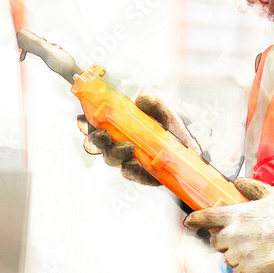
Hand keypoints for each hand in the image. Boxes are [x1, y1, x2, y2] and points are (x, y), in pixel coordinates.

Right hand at [78, 94, 201, 186]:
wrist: (191, 151)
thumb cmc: (171, 129)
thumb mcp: (164, 112)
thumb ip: (153, 103)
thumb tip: (140, 98)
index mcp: (116, 127)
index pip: (94, 125)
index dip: (85, 123)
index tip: (83, 119)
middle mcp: (117, 144)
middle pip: (96, 144)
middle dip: (96, 140)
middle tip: (104, 135)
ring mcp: (127, 160)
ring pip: (111, 159)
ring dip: (115, 154)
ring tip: (129, 147)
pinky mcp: (141, 175)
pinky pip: (132, 174)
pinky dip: (132, 171)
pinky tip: (135, 165)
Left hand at [184, 178, 273, 272]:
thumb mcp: (271, 195)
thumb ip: (251, 188)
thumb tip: (237, 182)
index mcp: (236, 215)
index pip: (206, 217)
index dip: (194, 220)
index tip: (188, 223)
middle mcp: (233, 235)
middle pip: (215, 242)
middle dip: (223, 241)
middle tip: (240, 239)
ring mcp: (240, 254)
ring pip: (227, 258)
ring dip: (236, 255)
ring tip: (255, 249)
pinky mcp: (249, 269)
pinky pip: (241, 271)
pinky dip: (248, 267)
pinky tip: (261, 259)